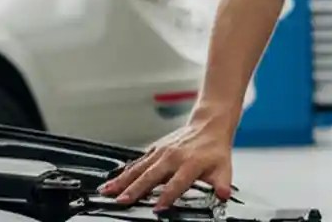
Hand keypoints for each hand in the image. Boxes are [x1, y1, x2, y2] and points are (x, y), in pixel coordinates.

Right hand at [97, 114, 234, 210]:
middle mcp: (173, 157)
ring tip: (107, 190)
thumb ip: (222, 184)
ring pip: (138, 168)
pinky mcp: (155, 148)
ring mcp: (161, 152)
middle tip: (121, 200)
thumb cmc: (215, 149)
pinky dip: (125, 171)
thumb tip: (223, 195)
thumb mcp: (224, 168)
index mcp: (190, 164)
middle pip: (151, 176)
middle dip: (135, 189)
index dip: (167, 196)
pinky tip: (114, 179)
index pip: (176, 183)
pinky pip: (138, 161)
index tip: (157, 207)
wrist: (209, 124)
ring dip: (122, 180)